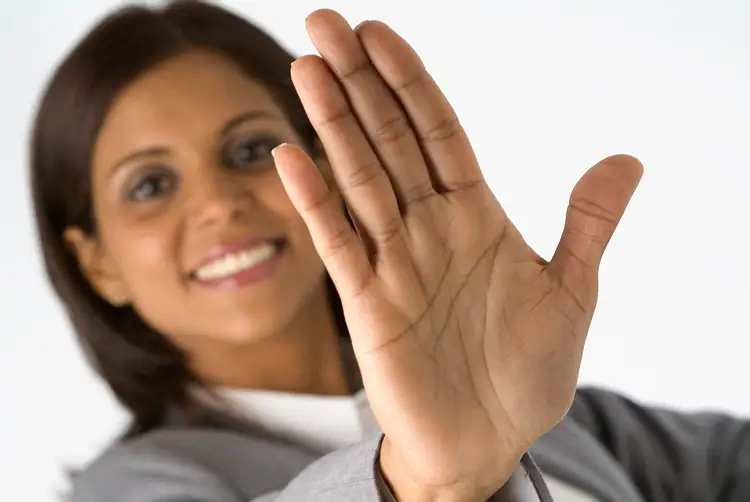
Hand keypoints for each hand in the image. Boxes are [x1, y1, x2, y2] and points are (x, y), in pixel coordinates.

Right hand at [274, 10, 642, 500]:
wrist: (488, 442)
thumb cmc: (527, 373)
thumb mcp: (571, 292)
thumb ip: (587, 224)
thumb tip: (624, 159)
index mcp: (475, 216)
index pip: (437, 131)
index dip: (410, 81)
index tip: (381, 34)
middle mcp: (428, 228)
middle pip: (388, 139)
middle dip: (358, 81)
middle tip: (325, 22)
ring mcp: (393, 263)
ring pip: (358, 178)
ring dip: (331, 123)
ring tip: (305, 65)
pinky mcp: (368, 305)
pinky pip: (338, 244)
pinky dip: (315, 202)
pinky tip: (292, 158)